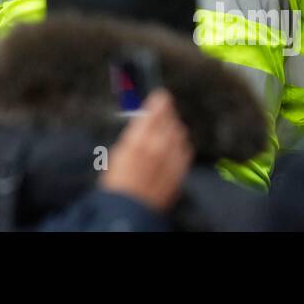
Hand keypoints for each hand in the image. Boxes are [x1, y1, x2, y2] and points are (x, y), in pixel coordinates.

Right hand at [99, 90, 192, 212]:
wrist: (130, 208)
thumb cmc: (118, 182)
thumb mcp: (118, 151)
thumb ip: (134, 135)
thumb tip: (142, 123)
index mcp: (140, 137)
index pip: (156, 110)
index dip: (160, 100)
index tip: (161, 95)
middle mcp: (159, 145)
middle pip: (171, 119)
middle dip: (167, 113)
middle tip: (164, 110)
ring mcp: (172, 158)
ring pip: (179, 132)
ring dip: (174, 127)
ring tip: (167, 129)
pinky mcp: (180, 170)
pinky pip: (185, 149)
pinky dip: (180, 144)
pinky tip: (174, 146)